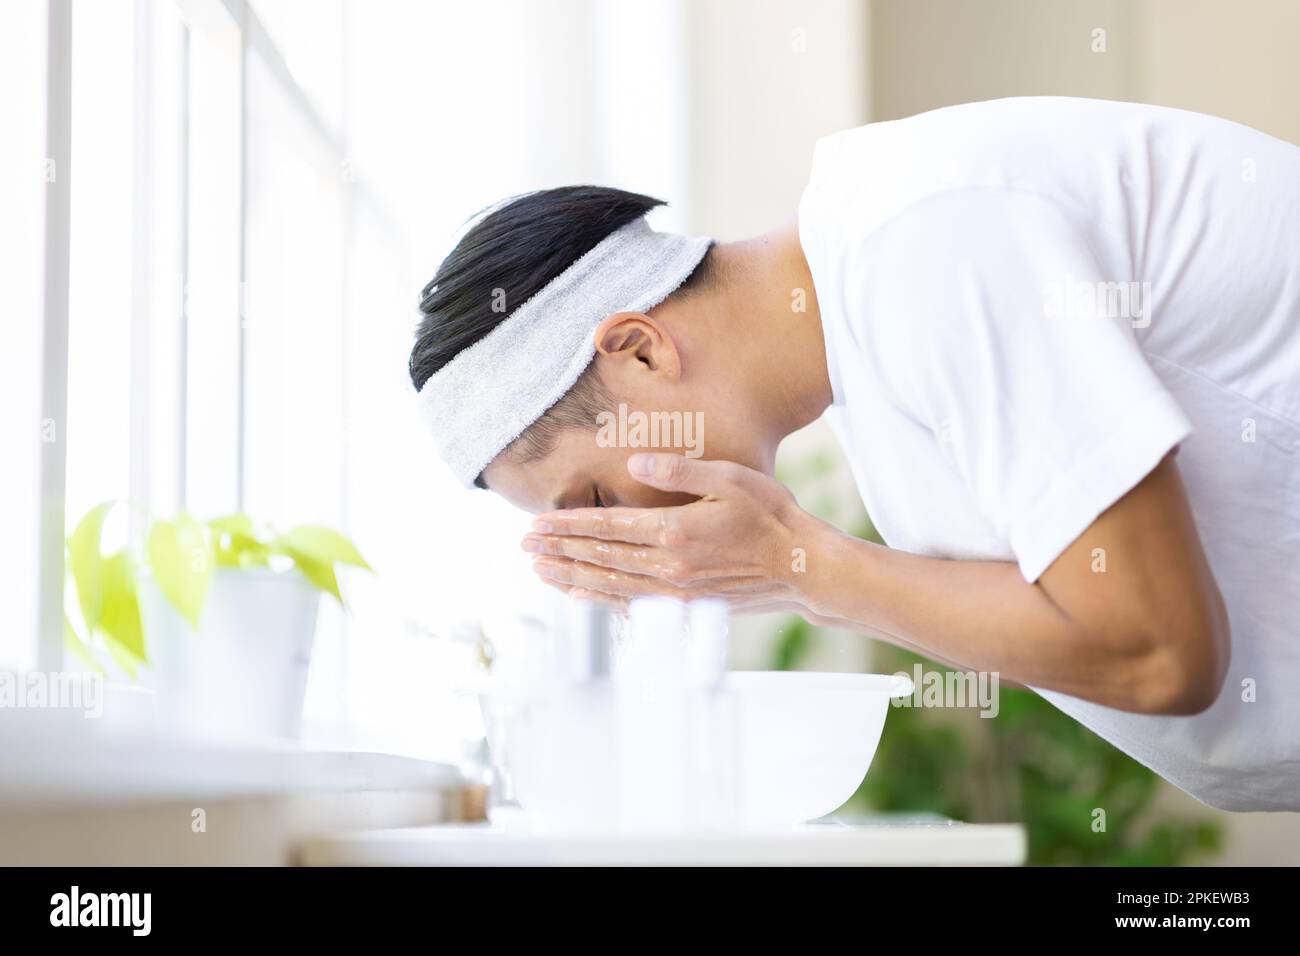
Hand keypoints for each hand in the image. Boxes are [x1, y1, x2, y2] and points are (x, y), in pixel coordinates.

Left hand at [522, 453, 831, 616]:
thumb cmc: (771, 516)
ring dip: (570, 577)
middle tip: (523, 545)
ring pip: (609, 585)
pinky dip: (599, 599)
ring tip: (540, 570)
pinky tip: (581, 594)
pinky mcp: (685, 607)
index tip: (536, 524)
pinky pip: (630, 604)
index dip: (567, 526)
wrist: (803, 567)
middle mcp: (668, 568)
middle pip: (599, 558)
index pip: (606, 527)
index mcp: (674, 532)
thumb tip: (634, 467)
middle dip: (557, 550)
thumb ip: (680, 472)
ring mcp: (675, 592)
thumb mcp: (730, 479)